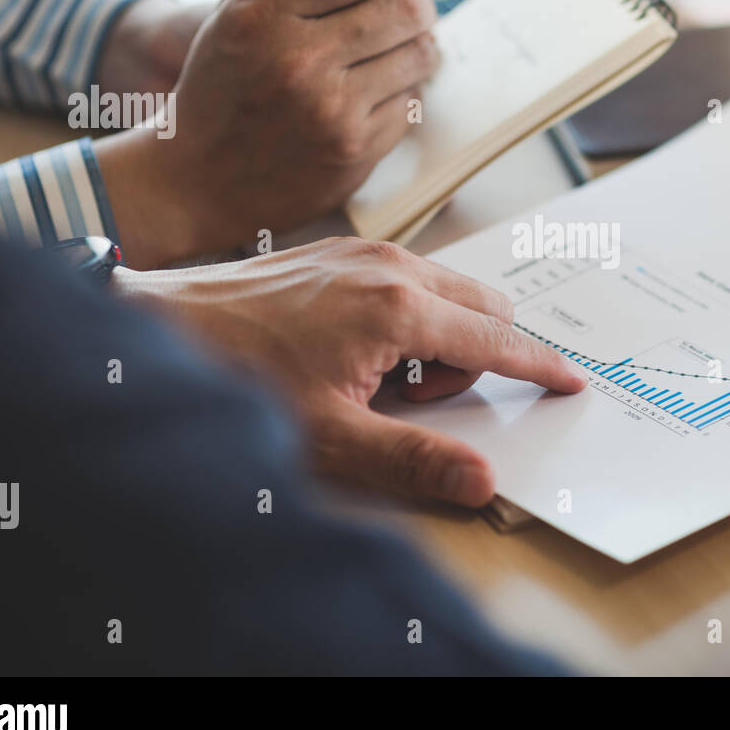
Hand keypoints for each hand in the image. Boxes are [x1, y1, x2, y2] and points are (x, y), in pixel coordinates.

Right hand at [95, 0, 439, 267]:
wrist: (200, 180)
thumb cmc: (224, 83)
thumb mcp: (241, 9)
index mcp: (265, 14)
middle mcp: (299, 61)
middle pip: (404, 11)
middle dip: (420, 3)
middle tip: (414, 7)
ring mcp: (331, 111)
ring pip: (419, 57)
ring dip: (420, 46)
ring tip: (398, 48)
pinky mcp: (354, 152)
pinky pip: (412, 104)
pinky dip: (405, 92)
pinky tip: (379, 92)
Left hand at [112, 238, 587, 505]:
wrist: (161, 325)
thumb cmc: (239, 378)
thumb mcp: (330, 438)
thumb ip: (414, 460)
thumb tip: (480, 481)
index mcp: (399, 306)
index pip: (497, 339)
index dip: (538, 366)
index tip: (568, 382)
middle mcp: (392, 265)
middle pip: (484, 308)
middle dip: (474, 359)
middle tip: (412, 400)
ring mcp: (366, 249)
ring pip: (449, 292)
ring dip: (440, 339)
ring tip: (377, 380)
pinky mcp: (342, 248)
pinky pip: (412, 279)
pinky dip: (412, 317)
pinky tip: (358, 352)